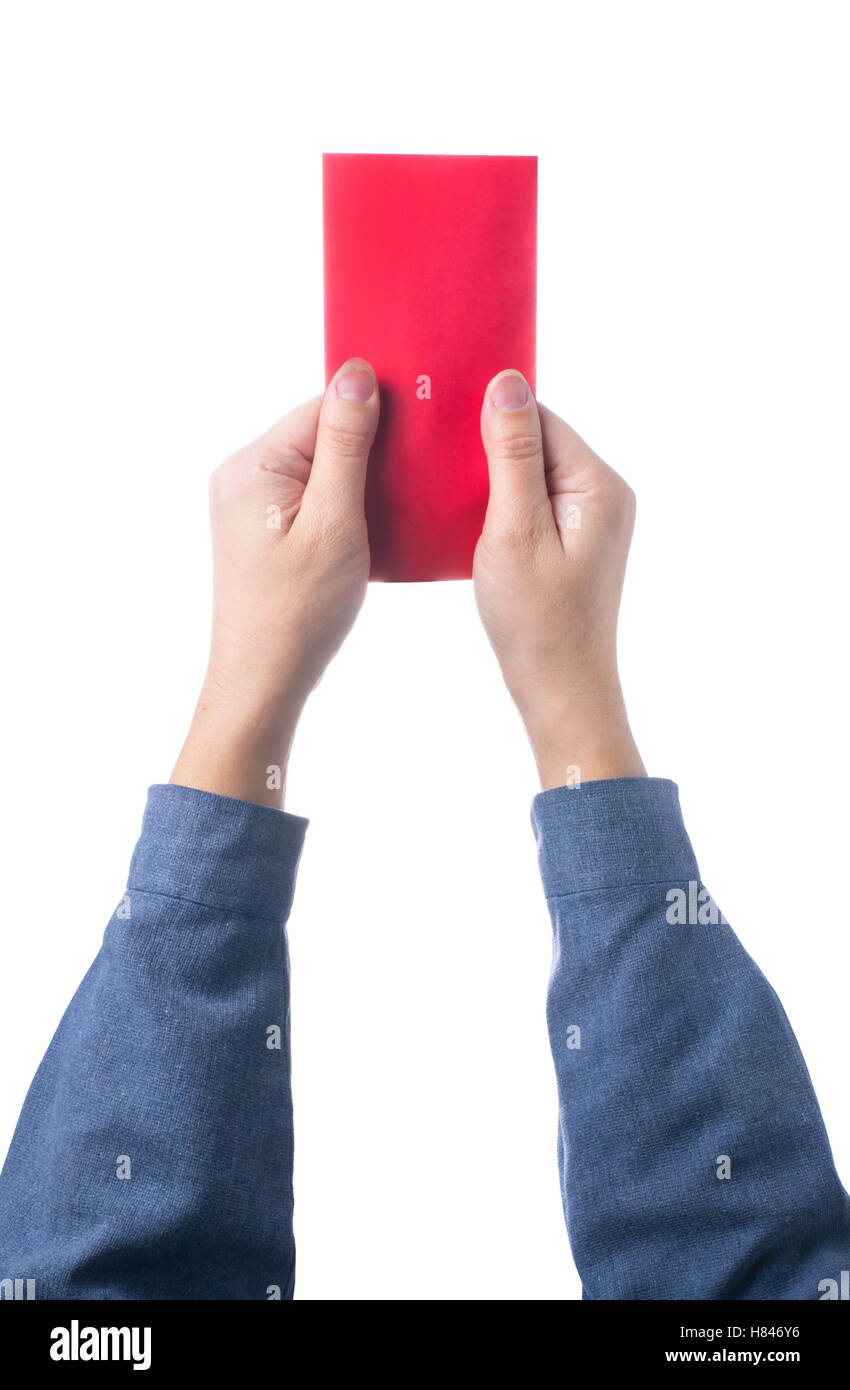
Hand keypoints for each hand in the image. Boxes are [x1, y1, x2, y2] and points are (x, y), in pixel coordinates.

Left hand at [171, 359, 378, 807]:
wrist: (264, 680)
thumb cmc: (297, 611)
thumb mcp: (334, 521)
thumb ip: (346, 444)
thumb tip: (358, 374)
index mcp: (253, 466)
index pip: (322, 408)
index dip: (374, 410)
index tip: (422, 421)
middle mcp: (244, 477)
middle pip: (321, 434)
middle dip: (370, 446)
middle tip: (418, 466)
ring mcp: (252, 506)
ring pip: (322, 467)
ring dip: (361, 478)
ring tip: (400, 499)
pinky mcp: (265, 531)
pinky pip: (315, 497)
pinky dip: (347, 505)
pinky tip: (375, 526)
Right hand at [474, 370, 645, 789]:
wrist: (561, 692)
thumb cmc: (538, 623)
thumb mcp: (515, 531)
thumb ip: (512, 455)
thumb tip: (508, 382)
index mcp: (598, 485)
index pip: (540, 417)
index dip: (490, 412)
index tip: (440, 415)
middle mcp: (604, 494)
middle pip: (537, 440)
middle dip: (488, 443)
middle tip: (434, 452)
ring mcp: (592, 519)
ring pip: (530, 471)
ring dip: (490, 475)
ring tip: (445, 487)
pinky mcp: (574, 542)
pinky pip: (532, 501)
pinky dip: (500, 503)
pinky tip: (467, 518)